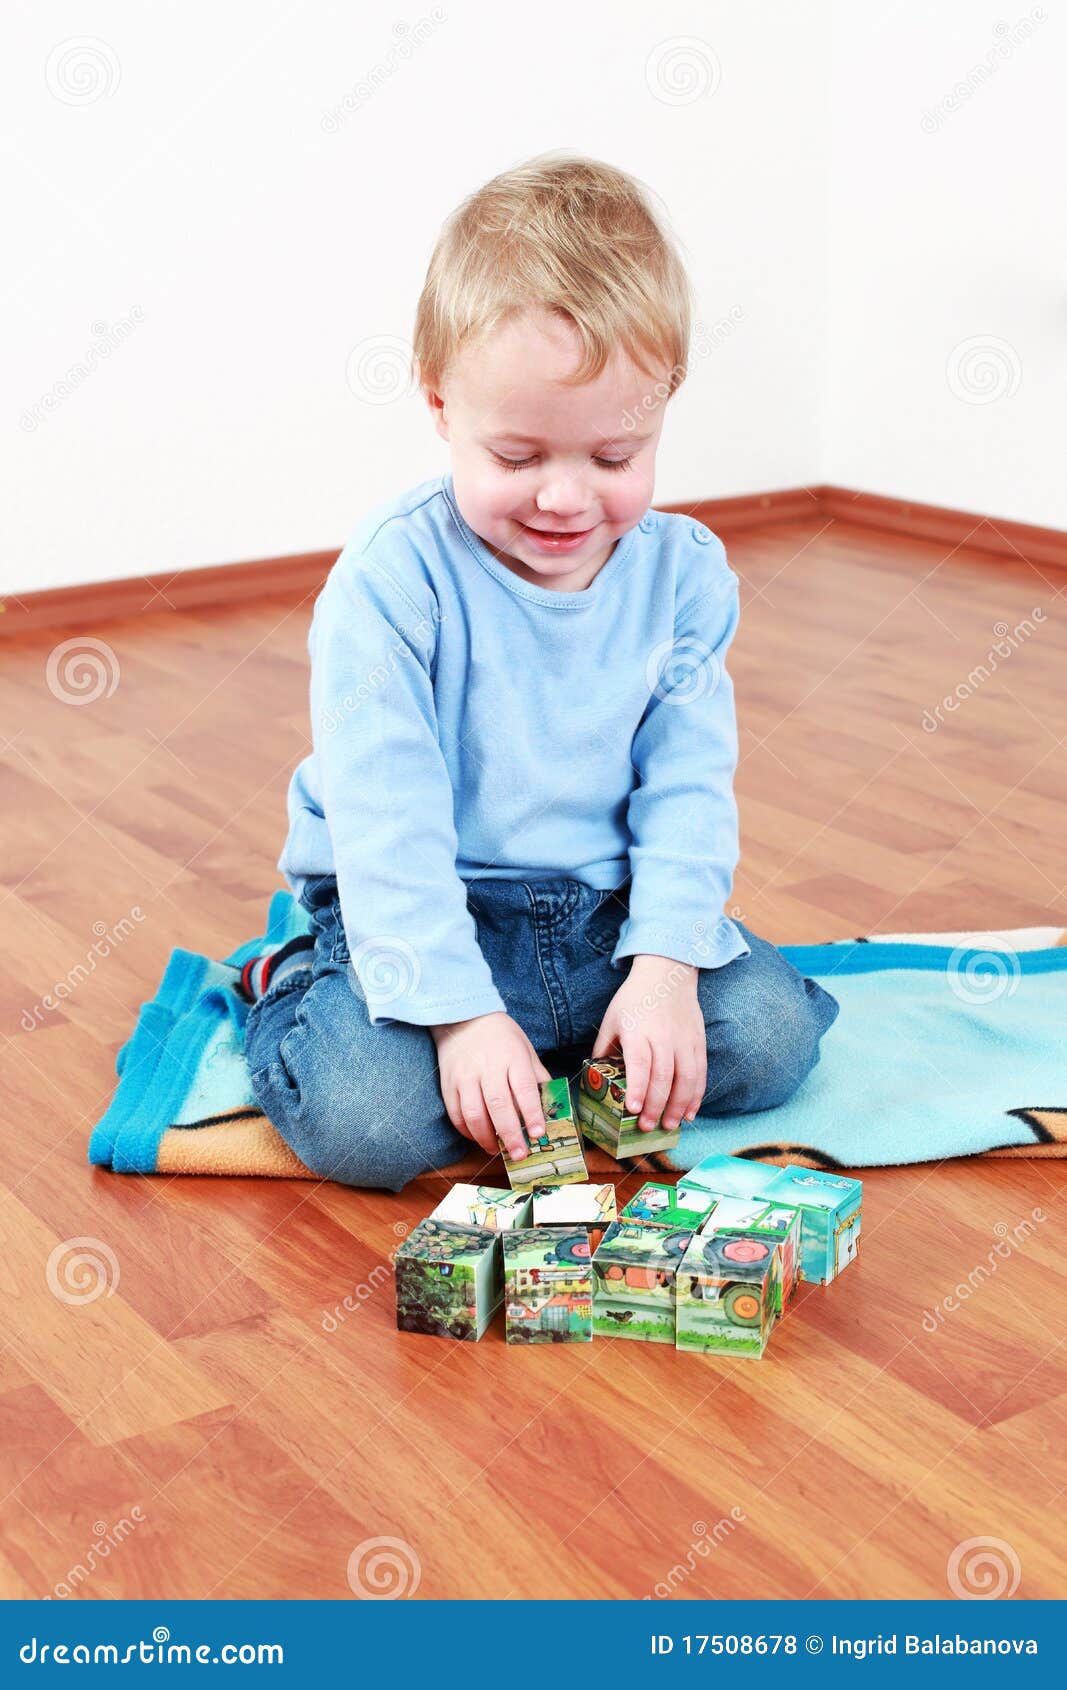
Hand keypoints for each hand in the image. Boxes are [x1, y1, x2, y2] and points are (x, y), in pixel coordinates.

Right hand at [430, 1011, 551, 1160]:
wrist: (463, 1020)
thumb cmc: (502, 1038)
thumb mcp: (526, 1050)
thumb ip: (537, 1078)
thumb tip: (552, 1107)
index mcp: (512, 1057)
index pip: (523, 1088)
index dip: (531, 1113)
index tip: (539, 1134)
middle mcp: (487, 1066)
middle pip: (498, 1105)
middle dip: (511, 1134)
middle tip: (520, 1154)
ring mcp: (465, 1076)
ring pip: (474, 1114)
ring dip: (486, 1138)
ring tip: (498, 1150)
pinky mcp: (448, 1084)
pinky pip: (456, 1114)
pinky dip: (467, 1131)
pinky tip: (479, 1137)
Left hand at [591, 954, 706, 1131]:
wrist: (667, 973)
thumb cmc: (634, 999)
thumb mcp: (611, 1019)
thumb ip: (603, 1049)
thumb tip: (594, 1078)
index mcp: (638, 1031)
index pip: (640, 1063)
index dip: (638, 1088)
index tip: (633, 1109)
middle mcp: (664, 1037)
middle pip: (664, 1077)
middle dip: (656, 1106)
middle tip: (648, 1127)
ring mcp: (684, 1040)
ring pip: (687, 1078)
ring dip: (679, 1106)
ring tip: (670, 1125)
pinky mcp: (698, 1042)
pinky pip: (701, 1073)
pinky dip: (697, 1095)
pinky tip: (690, 1112)